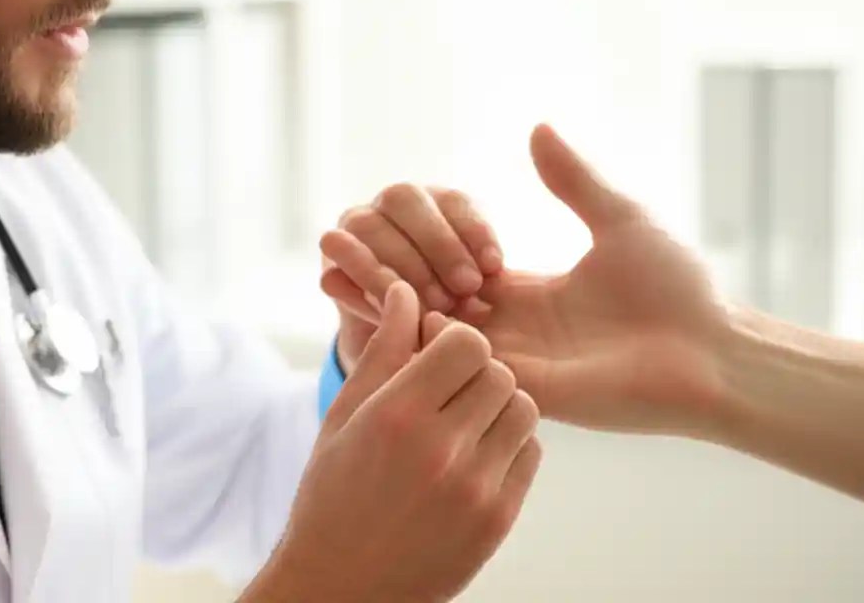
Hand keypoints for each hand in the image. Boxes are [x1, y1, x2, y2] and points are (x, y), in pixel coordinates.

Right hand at [243, 282, 541, 602]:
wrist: (342, 585)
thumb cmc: (333, 493)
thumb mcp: (345, 416)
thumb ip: (383, 350)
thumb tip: (405, 290)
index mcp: (397, 416)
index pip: (466, 343)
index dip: (455, 338)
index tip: (436, 350)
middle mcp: (441, 450)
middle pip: (499, 372)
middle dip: (477, 370)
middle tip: (451, 385)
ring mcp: (475, 488)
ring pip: (523, 409)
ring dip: (499, 404)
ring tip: (465, 419)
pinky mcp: (498, 519)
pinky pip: (530, 453)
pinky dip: (510, 444)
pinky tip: (475, 454)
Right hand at [319, 125, 730, 436]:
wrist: (710, 351)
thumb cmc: (676, 290)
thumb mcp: (617, 219)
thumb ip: (572, 180)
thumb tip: (538, 127)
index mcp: (528, 293)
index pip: (451, 270)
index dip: (418, 248)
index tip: (387, 222)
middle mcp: (509, 329)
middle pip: (429, 301)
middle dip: (390, 273)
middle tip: (348, 244)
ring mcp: (510, 360)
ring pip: (428, 331)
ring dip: (388, 298)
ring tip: (339, 263)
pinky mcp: (516, 384)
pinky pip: (450, 360)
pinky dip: (409, 331)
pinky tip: (372, 295)